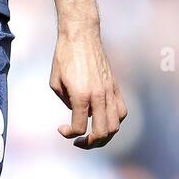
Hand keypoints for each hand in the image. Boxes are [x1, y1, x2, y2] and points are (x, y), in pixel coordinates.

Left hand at [50, 30, 126, 148]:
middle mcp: (99, 96)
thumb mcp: (55, 82)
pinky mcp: (115, 86)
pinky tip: (103, 119)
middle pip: (102, 132)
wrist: (81, 35)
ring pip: (116, 125)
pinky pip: (122, 111)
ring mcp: (110, 91)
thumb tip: (77, 111)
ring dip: (105, 136)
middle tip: (80, 141)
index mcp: (81, 96)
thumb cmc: (64, 56)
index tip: (61, 128)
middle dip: (90, 143)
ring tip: (94, 135)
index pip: (79, 128)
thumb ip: (66, 102)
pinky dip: (115, 121)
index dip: (69, 134)